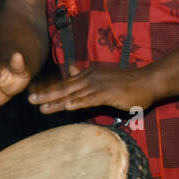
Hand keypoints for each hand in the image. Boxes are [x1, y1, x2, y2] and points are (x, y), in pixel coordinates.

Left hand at [27, 63, 157, 114]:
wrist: (148, 81)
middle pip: (64, 88)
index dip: (48, 89)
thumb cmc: (127, 83)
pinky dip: (78, 102)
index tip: (33, 95)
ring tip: (42, 107)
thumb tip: (70, 70)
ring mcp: (98, 85)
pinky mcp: (108, 93)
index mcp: (87, 75)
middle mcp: (89, 78)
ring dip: (57, 101)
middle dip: (46, 95)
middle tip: (30, 100)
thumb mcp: (102, 78)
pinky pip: (90, 99)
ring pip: (73, 94)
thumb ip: (85, 77)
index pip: (64, 83)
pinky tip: (68, 106)